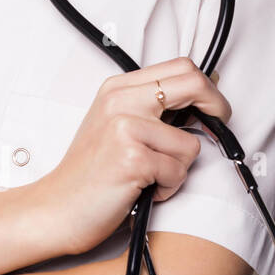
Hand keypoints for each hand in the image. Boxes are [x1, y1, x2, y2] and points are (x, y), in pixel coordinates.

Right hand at [33, 57, 231, 255]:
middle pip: (194, 84)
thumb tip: (206, 102)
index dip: (208, 90)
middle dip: (216, 111)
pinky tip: (140, 189)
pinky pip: (179, 172)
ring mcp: (124, 126)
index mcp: (116, 88)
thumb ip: (152, 110)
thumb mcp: (116, 127)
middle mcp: (119, 100)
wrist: (58, 206)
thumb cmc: (91, 172)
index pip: (181, 67)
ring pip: (191, 144)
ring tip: (149, 177)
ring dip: (178, 169)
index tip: (211, 113)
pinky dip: (166, 188)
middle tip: (210, 136)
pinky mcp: (132, 157)